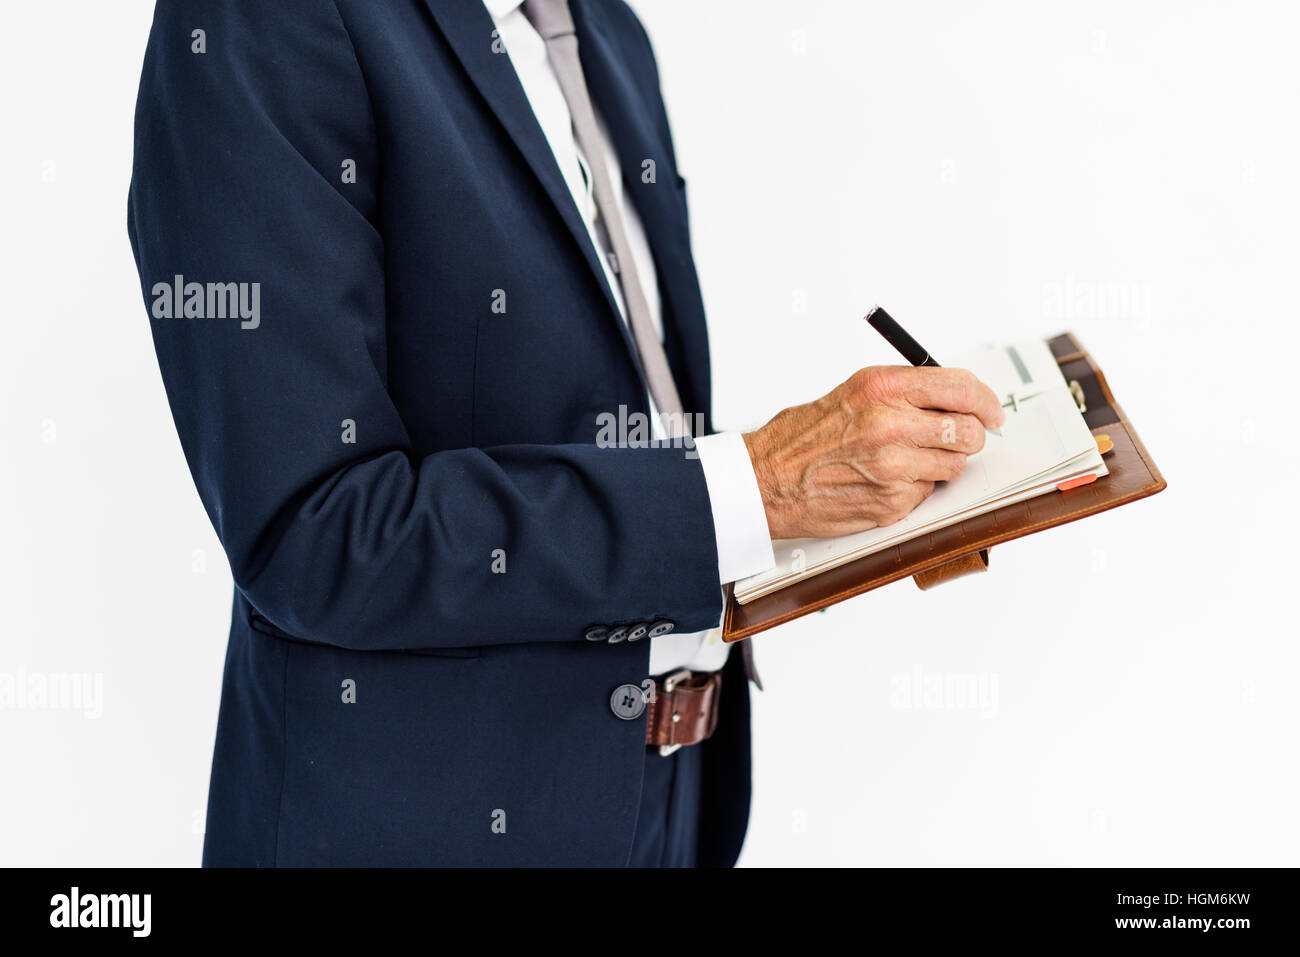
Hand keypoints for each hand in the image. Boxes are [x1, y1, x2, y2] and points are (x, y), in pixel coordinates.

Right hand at [742, 366, 1005, 539]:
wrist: (768, 479)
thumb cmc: (804, 436)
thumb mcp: (854, 391)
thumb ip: (906, 391)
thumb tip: (956, 398)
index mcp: (883, 388)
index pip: (961, 387)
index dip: (985, 400)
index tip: (990, 410)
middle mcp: (890, 425)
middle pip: (969, 431)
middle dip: (968, 435)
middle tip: (954, 437)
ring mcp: (893, 467)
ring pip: (954, 465)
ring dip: (941, 463)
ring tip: (908, 459)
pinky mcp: (891, 502)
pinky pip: (928, 492)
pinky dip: (915, 487)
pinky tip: (887, 480)